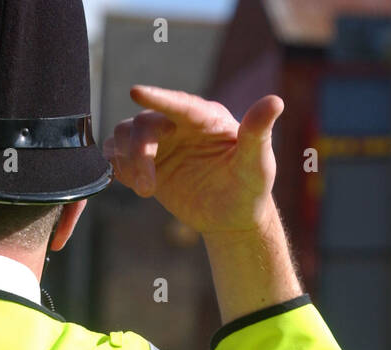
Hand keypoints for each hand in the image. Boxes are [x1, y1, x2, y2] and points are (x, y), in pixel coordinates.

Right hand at [102, 86, 284, 236]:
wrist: (230, 216)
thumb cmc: (249, 189)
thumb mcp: (257, 165)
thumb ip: (258, 134)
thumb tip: (274, 101)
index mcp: (206, 119)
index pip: (179, 104)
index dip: (158, 98)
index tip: (135, 91)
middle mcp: (179, 125)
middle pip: (144, 123)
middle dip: (139, 153)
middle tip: (147, 189)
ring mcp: (160, 142)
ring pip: (125, 135)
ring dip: (126, 161)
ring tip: (144, 190)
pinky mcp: (146, 162)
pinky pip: (118, 155)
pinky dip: (116, 166)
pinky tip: (130, 183)